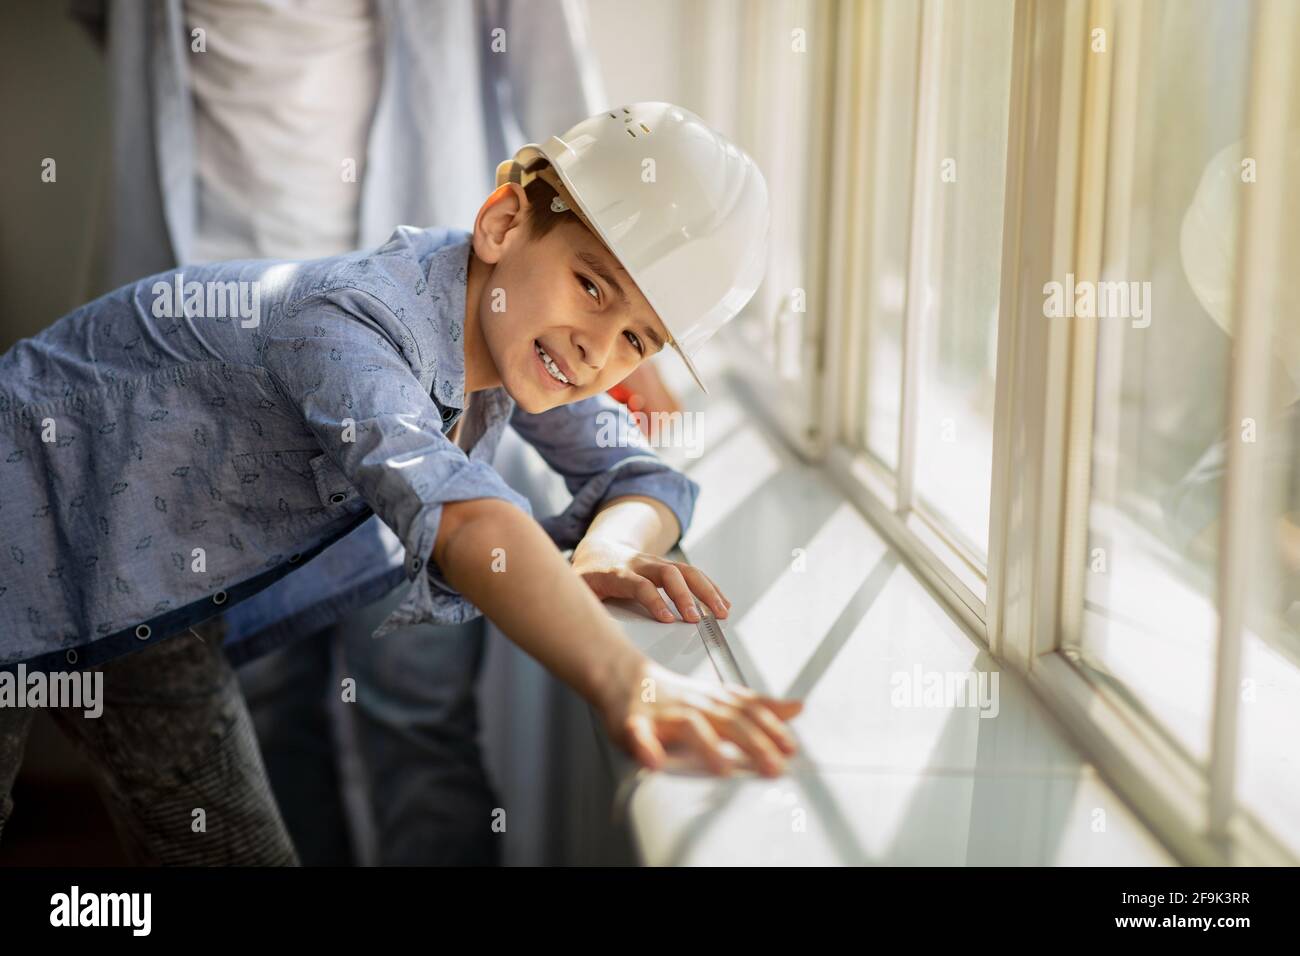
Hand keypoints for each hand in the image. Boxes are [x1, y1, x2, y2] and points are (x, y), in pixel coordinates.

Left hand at [571, 539, 729, 623]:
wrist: (598, 549)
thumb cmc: (588, 575)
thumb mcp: (576, 589)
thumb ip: (580, 605)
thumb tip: (585, 631)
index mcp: (617, 572)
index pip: (640, 584)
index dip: (655, 601)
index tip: (668, 620)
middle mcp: (640, 564)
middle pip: (668, 574)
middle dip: (686, 596)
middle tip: (697, 619)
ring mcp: (656, 563)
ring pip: (685, 571)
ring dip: (706, 590)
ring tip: (721, 611)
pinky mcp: (667, 566)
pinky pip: (692, 574)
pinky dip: (709, 587)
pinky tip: (722, 602)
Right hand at [601, 661, 802, 776]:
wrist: (625, 676)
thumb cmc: (676, 695)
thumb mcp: (721, 697)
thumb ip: (758, 706)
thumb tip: (797, 707)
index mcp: (715, 702)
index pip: (749, 713)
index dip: (771, 728)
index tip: (789, 747)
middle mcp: (694, 705)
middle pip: (727, 721)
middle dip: (752, 742)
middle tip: (773, 766)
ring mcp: (664, 714)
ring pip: (688, 726)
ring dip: (706, 746)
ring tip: (723, 767)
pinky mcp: (633, 724)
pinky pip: (638, 735)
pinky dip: (646, 748)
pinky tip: (654, 762)